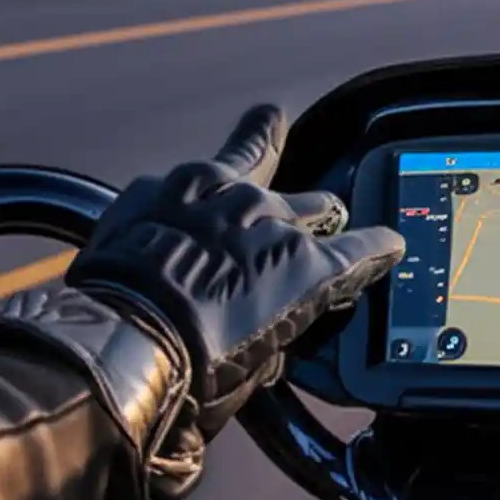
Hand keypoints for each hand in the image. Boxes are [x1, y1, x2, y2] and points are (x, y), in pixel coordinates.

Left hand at [65, 105, 403, 499]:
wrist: (112, 346)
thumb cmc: (188, 378)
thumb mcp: (253, 375)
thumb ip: (272, 342)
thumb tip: (269, 340)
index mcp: (304, 269)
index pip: (365, 248)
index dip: (379, 248)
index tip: (387, 245)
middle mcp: (270, 219)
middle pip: (317, 205)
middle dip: (319, 216)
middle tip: (317, 219)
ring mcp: (216, 191)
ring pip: (256, 154)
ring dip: (264, 146)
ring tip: (270, 120)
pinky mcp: (165, 185)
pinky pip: (191, 175)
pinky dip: (195, 184)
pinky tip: (192, 179)